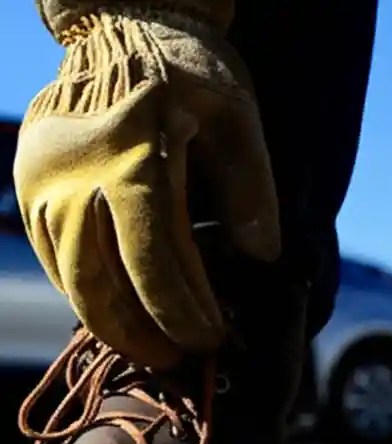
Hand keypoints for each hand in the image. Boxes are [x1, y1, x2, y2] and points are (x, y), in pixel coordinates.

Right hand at [14, 6, 277, 367]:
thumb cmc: (190, 69)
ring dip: (112, 322)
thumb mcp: (237, 115)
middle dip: (145, 331)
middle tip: (184, 358)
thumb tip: (261, 257)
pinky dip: (87, 290)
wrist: (122, 23)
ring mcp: (43, 179)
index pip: (156, 258)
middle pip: (103, 280)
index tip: (215, 339)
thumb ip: (252, 188)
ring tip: (155, 348)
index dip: (185, 309)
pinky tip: (123, 312)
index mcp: (133, 155)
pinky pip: (54, 254)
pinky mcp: (28, 183)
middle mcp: (76, 172)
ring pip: (71, 275)